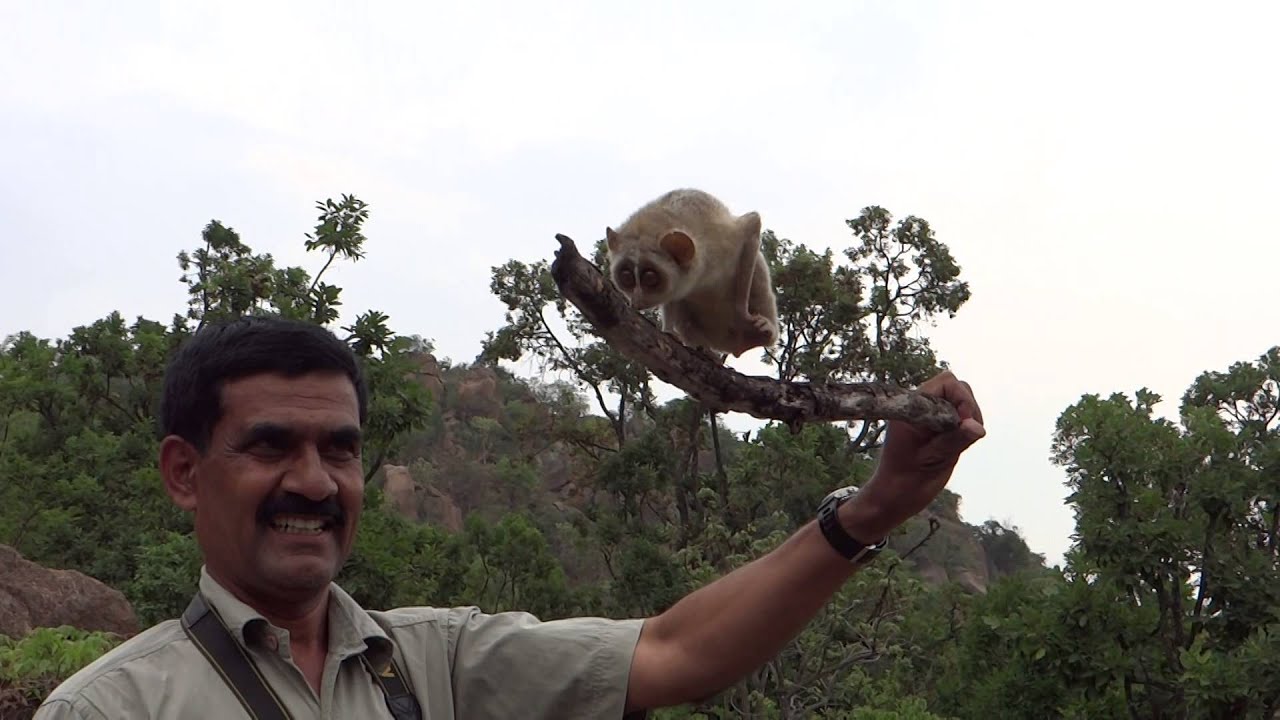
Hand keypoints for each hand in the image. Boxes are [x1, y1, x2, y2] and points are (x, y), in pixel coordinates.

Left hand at [840, 370, 985, 541]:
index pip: (946, 383)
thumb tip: (978, 427)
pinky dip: (963, 428)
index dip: (962, 400)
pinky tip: (955, 447)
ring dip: (967, 419)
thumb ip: (955, 441)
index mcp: (912, 408)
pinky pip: (955, 416)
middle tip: (966, 436)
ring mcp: (926, 416)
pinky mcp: (934, 427)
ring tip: (958, 445)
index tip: (965, 425)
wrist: (891, 498)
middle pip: (955, 388)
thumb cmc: (905, 483)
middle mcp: (918, 407)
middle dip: (968, 408)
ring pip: (958, 402)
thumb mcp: (933, 462)